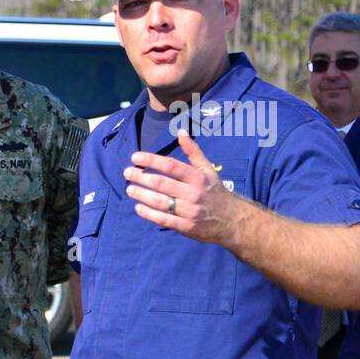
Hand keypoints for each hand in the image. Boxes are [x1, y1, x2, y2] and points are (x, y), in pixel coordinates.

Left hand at [124, 131, 245, 244]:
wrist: (232, 220)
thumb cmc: (215, 191)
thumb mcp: (208, 169)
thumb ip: (193, 151)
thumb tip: (180, 131)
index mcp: (197, 177)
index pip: (171, 165)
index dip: (151, 160)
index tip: (135, 157)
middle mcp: (193, 193)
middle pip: (162, 183)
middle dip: (141, 177)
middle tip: (127, 172)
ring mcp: (189, 211)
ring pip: (160, 202)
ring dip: (141, 195)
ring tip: (129, 189)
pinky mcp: (186, 227)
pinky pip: (163, 219)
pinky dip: (149, 214)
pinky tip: (138, 207)